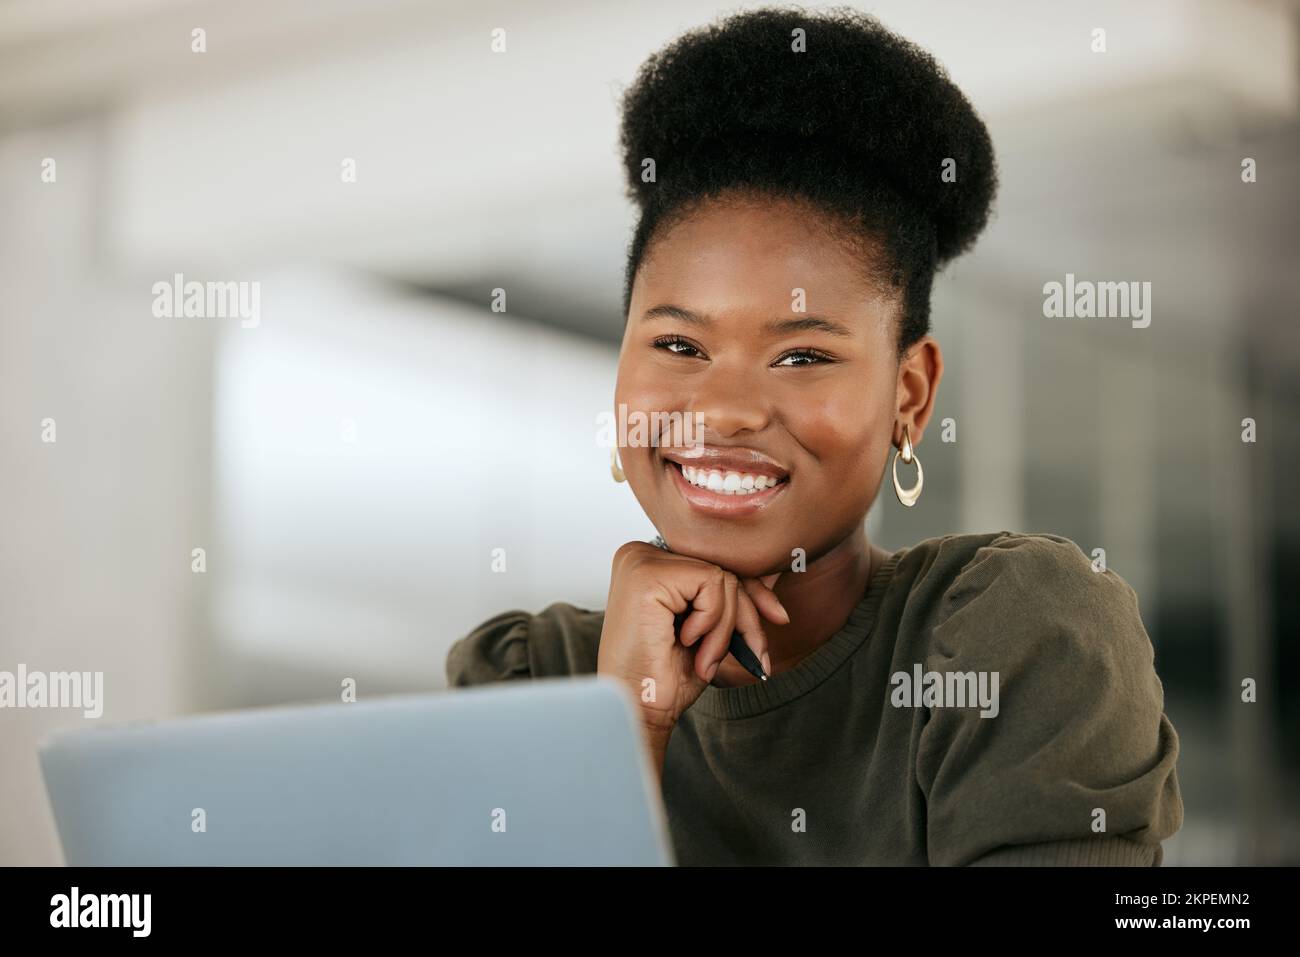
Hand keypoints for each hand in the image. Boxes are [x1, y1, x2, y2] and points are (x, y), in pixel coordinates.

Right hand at [596, 541, 787, 740]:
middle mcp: (640, 554)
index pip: (714, 564)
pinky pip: (711, 582)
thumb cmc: (665, 676)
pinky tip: (686, 641)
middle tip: (752, 655)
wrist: (640, 710)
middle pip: (721, 568)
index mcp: (648, 563)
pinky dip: (711, 621)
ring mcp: (641, 561)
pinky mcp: (648, 575)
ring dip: (725, 628)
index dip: (751, 592)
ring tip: (703, 659)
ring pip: (722, 577)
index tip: (779, 617)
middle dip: (745, 616)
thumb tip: (771, 577)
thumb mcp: (707, 628)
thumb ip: (728, 596)